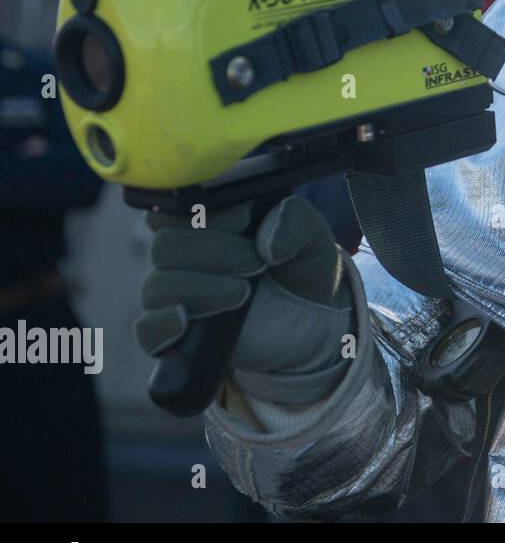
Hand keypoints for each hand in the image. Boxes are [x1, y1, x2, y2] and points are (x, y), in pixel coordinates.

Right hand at [133, 195, 353, 404]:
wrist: (318, 317)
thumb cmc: (304, 265)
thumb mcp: (312, 234)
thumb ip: (294, 220)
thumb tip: (267, 244)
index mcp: (207, 221)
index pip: (172, 208)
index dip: (202, 213)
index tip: (244, 220)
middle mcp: (185, 255)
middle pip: (164, 247)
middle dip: (214, 252)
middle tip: (257, 262)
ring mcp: (178, 296)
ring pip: (156, 287)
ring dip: (202, 287)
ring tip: (244, 292)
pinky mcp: (180, 334)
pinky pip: (146, 331)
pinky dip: (161, 325)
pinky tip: (185, 322)